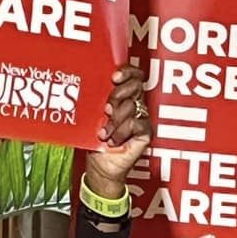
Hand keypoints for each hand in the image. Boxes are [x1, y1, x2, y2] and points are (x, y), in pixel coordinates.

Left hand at [83, 65, 152, 196]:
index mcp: (123, 95)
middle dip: (118, 94)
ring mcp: (141, 117)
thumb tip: (90, 83)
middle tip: (106, 108)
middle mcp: (135, 103)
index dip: (127, 71)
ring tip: (104, 133)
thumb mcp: (92, 114)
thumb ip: (96, 98)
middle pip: (136, 85)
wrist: (100, 166)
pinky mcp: (146, 132)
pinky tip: (113, 140)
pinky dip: (121, 132)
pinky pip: (136, 124)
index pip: (132, 74)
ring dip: (114, 121)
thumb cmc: (95, 140)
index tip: (114, 77)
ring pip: (132, 106)